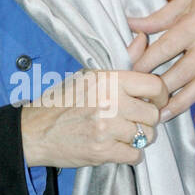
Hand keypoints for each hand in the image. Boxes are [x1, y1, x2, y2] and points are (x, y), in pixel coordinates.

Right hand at [20, 66, 169, 167]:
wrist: (34, 131)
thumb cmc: (60, 102)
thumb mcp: (88, 75)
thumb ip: (122, 60)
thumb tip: (142, 39)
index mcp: (107, 80)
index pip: (154, 85)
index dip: (160, 96)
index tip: (154, 101)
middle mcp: (109, 101)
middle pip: (153, 114)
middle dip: (145, 120)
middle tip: (130, 120)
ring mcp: (106, 127)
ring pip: (146, 136)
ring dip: (137, 138)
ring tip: (119, 133)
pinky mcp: (103, 151)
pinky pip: (135, 155)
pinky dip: (128, 154)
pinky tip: (114, 146)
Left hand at [128, 0, 194, 125]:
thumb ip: (160, 17)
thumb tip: (131, 25)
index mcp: (194, 25)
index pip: (164, 48)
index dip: (146, 62)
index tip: (130, 74)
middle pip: (181, 72)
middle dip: (160, 89)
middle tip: (141, 102)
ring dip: (180, 104)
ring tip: (162, 116)